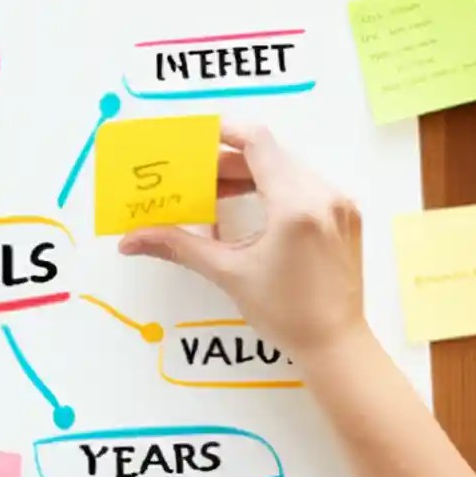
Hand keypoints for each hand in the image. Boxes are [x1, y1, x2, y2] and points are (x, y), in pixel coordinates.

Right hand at [118, 124, 366, 361]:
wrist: (335, 345)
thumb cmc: (284, 314)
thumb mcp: (228, 273)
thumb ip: (178, 246)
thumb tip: (130, 239)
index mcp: (295, 206)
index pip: (259, 144)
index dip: (225, 132)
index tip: (196, 136)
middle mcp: (323, 196)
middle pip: (269, 156)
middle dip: (228, 162)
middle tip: (194, 177)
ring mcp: (339, 205)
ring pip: (287, 170)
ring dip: (250, 176)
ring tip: (217, 194)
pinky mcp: (345, 217)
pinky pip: (305, 187)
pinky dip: (273, 190)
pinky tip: (249, 212)